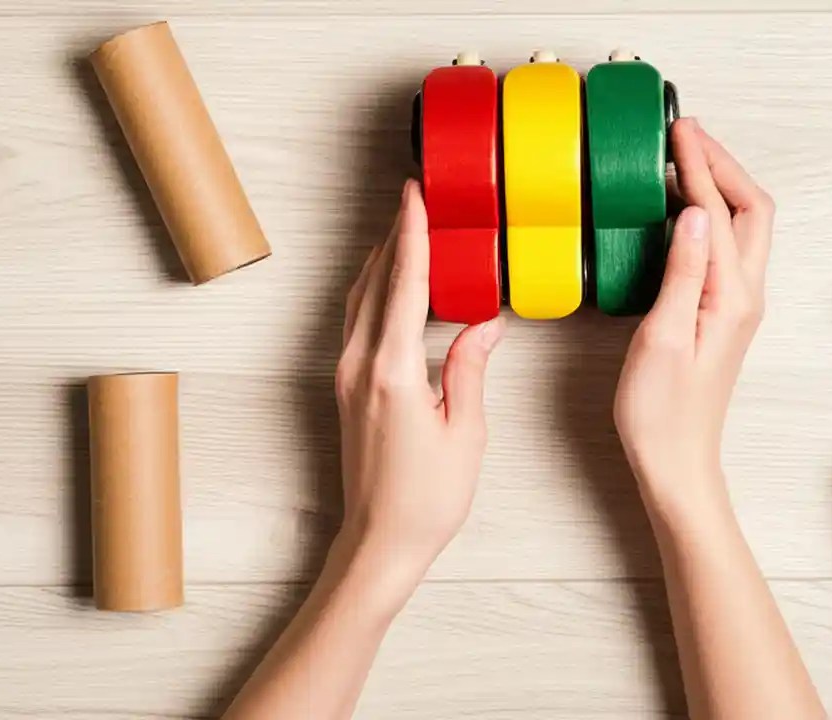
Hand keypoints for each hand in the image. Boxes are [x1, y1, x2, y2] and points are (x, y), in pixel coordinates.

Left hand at [335, 179, 504, 574]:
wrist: (379, 542)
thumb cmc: (426, 498)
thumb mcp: (465, 432)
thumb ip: (469, 368)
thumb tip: (485, 323)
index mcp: (392, 371)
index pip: (403, 284)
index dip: (412, 234)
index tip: (416, 195)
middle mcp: (359, 366)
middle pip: (375, 281)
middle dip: (395, 235)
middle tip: (415, 196)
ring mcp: (347, 376)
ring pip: (360, 298)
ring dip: (382, 260)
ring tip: (406, 229)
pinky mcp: (346, 389)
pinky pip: (358, 322)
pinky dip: (375, 291)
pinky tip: (392, 285)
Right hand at [614, 118, 774, 522]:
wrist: (677, 461)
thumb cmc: (662, 411)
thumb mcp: (662, 338)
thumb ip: (683, 272)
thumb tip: (694, 212)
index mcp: (732, 297)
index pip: (723, 212)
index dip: (700, 167)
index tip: (677, 132)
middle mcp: (745, 295)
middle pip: (751, 209)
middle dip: (721, 164)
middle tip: (684, 134)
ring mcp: (737, 304)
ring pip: (742, 226)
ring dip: (718, 185)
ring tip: (682, 157)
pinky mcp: (722, 313)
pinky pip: (725, 248)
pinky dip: (708, 214)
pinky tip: (678, 210)